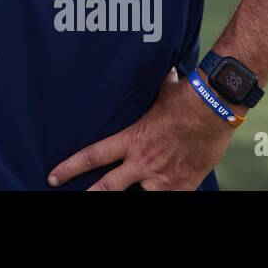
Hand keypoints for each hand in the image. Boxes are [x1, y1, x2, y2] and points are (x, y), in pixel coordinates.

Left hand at [47, 68, 235, 190]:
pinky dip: (164, 195)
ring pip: (136, 198)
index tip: (53, 176)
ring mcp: (161, 177)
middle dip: (88, 195)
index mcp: (131, 139)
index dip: (70, 168)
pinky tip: (164, 190)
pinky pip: (168, 200)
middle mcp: (142, 161)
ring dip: (129, 196)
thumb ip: (156, 85)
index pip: (92, 156)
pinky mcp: (182, 186)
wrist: (213, 109)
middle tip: (71, 197)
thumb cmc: (186, 97)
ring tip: (125, 195)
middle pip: (107, 187)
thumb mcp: (162, 89)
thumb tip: (163, 68)